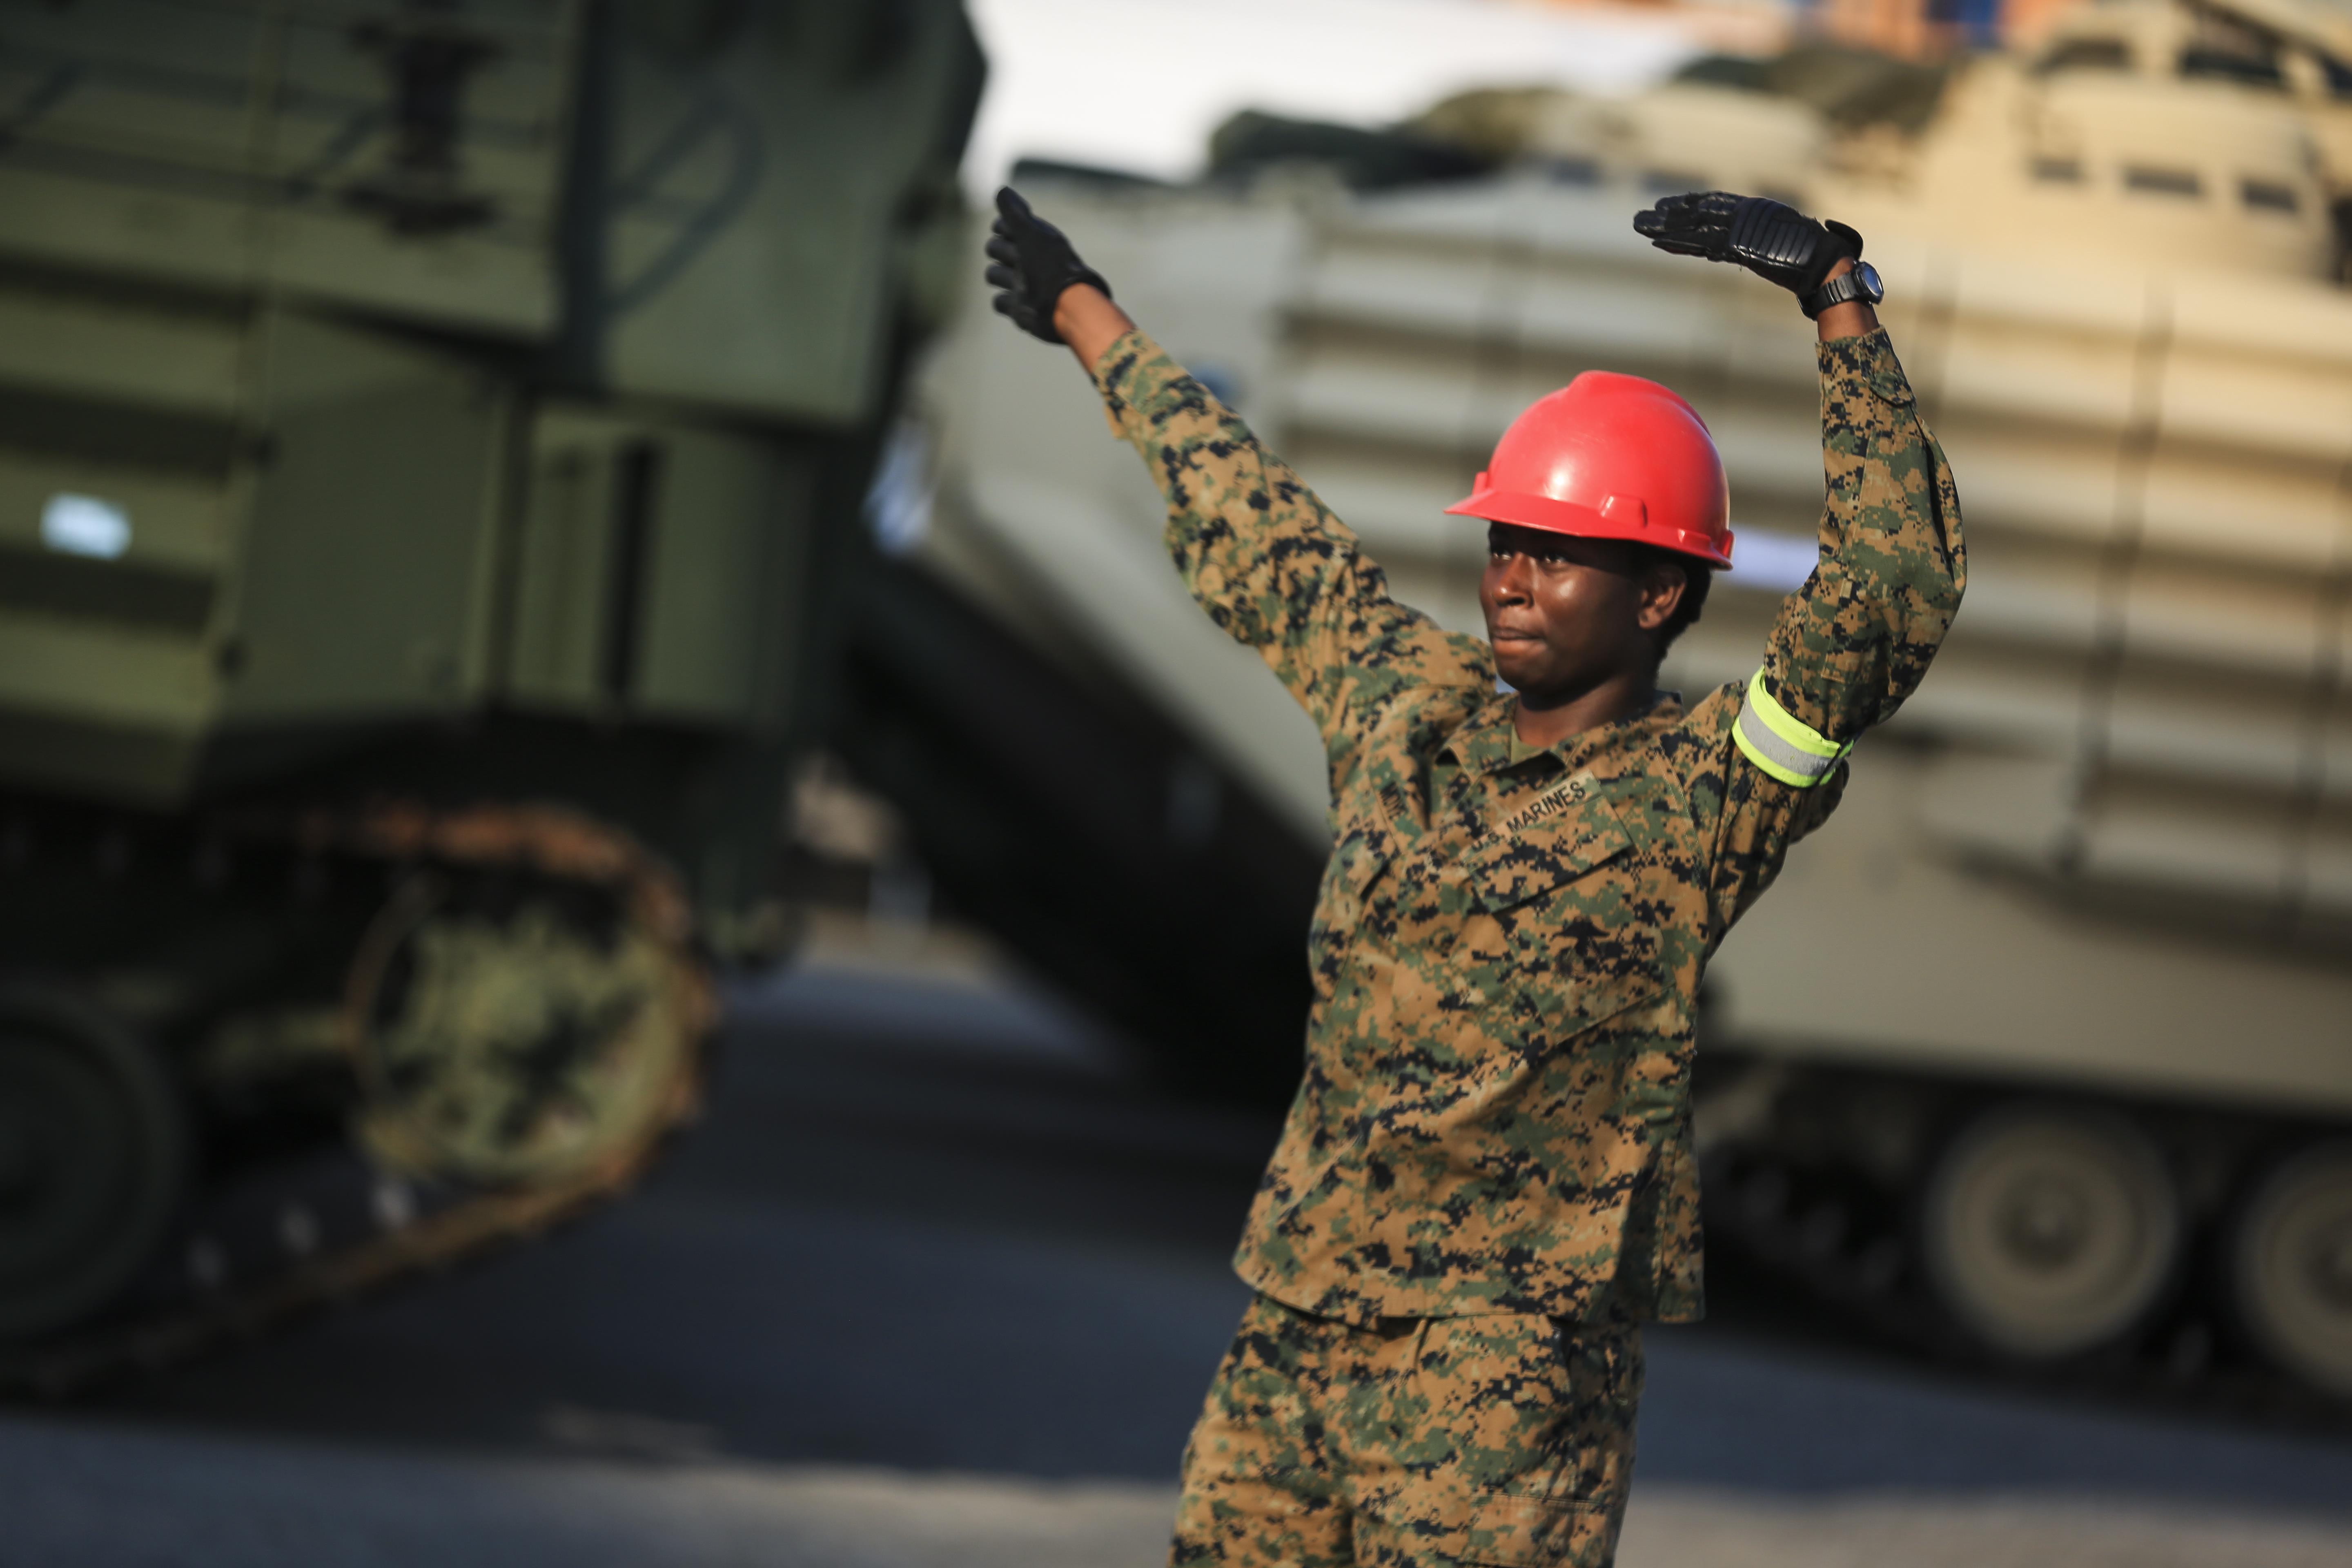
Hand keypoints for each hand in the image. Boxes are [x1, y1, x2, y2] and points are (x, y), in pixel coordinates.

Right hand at [985, 187, 1112, 343]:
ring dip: (1004, 277)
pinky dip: (1008, 302)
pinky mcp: (1017, 308)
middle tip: (1022, 262)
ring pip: (993, 274)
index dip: (1005, 228)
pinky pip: (999, 302)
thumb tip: (1001, 190)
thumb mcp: (1031, 233)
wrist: (1065, 305)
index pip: (1002, 225)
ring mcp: (1020, 284)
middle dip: (1005, 253)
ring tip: (1023, 283)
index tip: (1015, 233)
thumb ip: (1014, 212)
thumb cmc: (1051, 265)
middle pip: (993, 248)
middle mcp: (1026, 260)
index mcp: (1033, 239)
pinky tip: (1021, 301)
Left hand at [1633, 192, 1862, 317]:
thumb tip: (1745, 246)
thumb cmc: (1814, 254)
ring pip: (1696, 227)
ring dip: (1665, 227)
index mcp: (1755, 209)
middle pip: (1698, 214)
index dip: (1687, 204)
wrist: (1827, 263)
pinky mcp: (1742, 247)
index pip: (1713, 204)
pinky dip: (1681, 244)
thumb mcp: (1781, 240)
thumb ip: (1759, 239)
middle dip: (1667, 215)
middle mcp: (1746, 214)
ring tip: (1640, 226)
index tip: (1665, 207)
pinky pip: (1705, 246)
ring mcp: (1743, 230)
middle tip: (1640, 218)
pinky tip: (1659, 243)